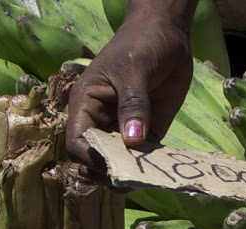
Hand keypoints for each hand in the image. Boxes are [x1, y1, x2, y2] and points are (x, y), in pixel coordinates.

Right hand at [65, 14, 192, 165]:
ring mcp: (125, 128)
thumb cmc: (141, 43)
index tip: (112, 163)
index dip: (90, 159)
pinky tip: (162, 171)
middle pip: (96, 160)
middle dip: (110, 172)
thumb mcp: (134, 70)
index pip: (78, 142)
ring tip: (148, 178)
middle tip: (131, 178)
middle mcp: (102, 121)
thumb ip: (133, 104)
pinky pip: (145, 157)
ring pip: (121, 163)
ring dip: (132, 174)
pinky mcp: (148, 132)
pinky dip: (152, 167)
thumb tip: (132, 140)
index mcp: (87, 105)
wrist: (167, 33)